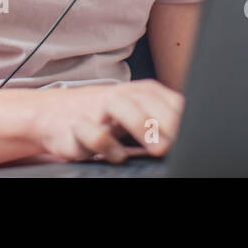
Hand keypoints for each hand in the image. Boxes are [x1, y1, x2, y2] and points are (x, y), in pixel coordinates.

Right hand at [30, 80, 183, 162]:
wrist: (53, 114)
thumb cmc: (102, 116)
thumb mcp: (134, 112)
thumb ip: (161, 119)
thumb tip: (193, 135)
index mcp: (139, 92)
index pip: (167, 99)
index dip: (182, 117)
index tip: (194, 135)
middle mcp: (119, 95)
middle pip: (147, 100)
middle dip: (167, 121)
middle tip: (179, 142)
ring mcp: (97, 108)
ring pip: (121, 107)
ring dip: (142, 125)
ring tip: (158, 148)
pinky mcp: (77, 126)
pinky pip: (94, 134)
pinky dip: (109, 147)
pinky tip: (118, 156)